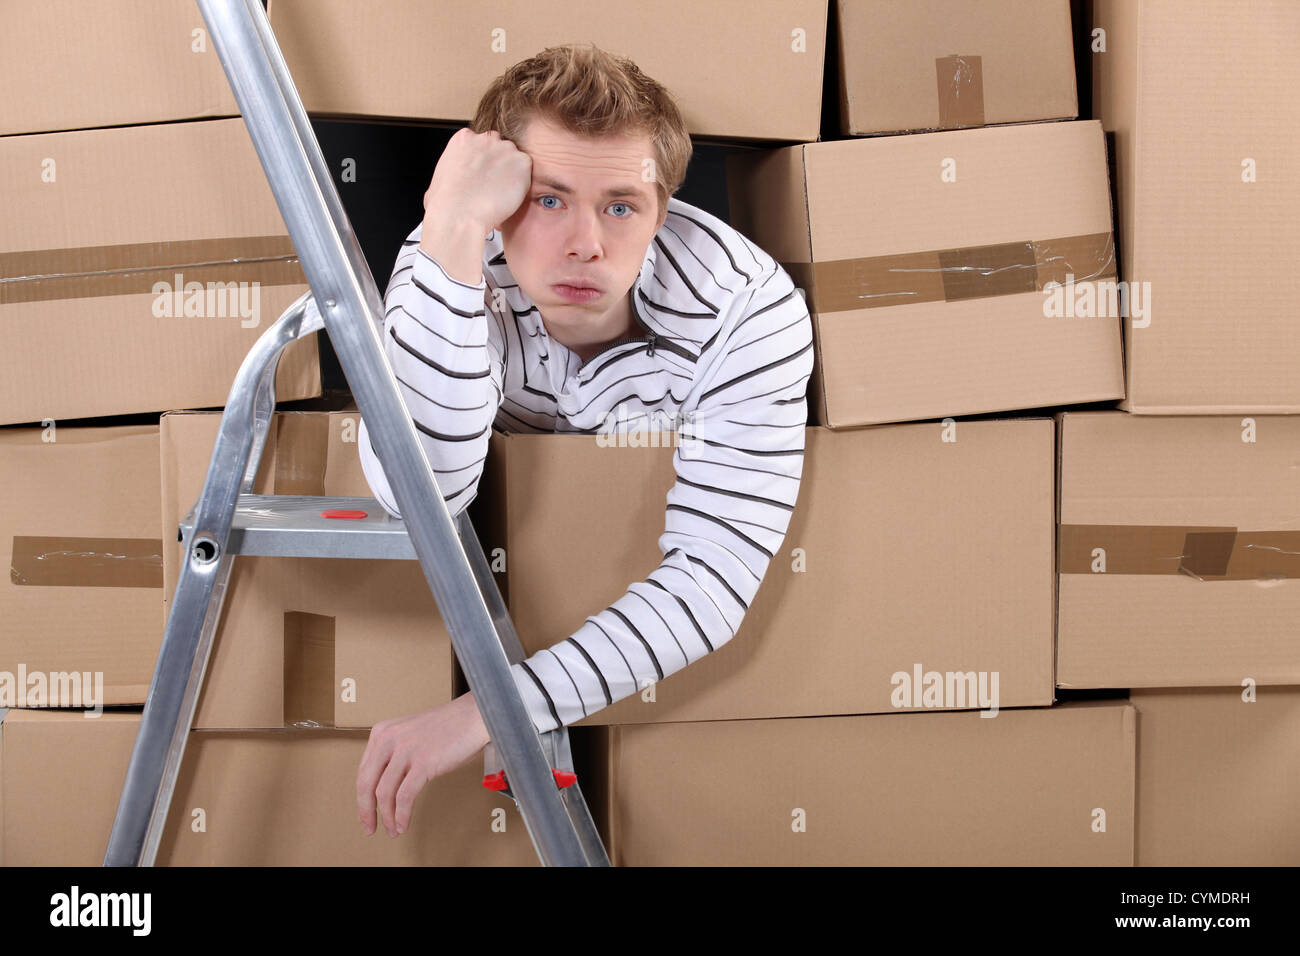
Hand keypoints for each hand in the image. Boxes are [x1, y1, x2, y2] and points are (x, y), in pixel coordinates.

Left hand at [356, 691, 490, 837]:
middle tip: (370, 829)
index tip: (366, 814)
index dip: (362, 798)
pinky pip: (405, 797)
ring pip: (384, 794)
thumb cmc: (446, 727)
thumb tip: (382, 788)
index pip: (362, 772)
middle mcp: (388, 740)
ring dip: (388, 817)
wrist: (472, 717)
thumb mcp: (408, 734)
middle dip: (367, 812)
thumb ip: (393, 754)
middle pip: (366, 784)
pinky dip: (402, 815)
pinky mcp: (423, 763)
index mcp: (381, 732)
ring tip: (394, 830)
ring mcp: (405, 751)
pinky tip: (404, 824)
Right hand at [422, 127, 532, 235]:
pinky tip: (510, 195)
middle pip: (499, 146)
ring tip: (501, 193)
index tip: (482, 173)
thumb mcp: (440, 177)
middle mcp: (485, 138)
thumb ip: (453, 168)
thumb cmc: (445, 203)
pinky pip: (526, 169)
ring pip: (514, 158)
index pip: (480, 142)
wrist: (458, 215)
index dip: (483, 160)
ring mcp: (505, 148)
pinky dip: (522, 182)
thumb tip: (453, 179)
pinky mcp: (521, 162)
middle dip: (498, 163)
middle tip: (493, 184)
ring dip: (511, 172)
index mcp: (463, 138)